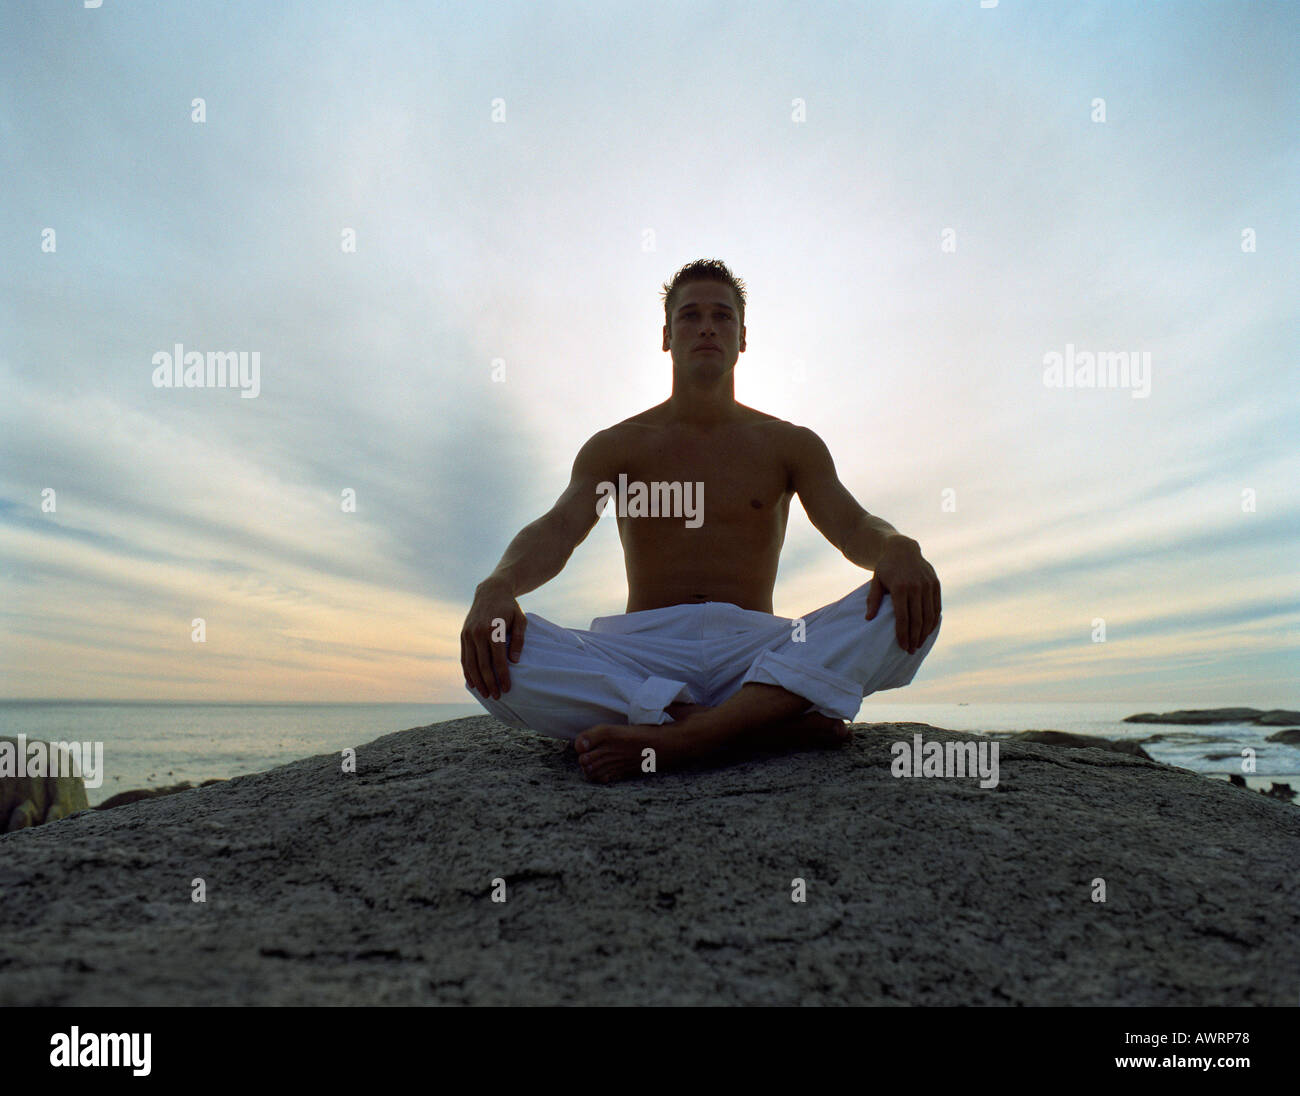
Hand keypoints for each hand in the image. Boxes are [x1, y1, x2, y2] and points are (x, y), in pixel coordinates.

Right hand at [460, 580, 526, 698]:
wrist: (491, 591)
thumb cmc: (509, 607)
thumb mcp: (520, 620)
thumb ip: (518, 640)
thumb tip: (514, 661)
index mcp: (493, 630)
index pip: (498, 660)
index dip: (503, 676)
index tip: (507, 688)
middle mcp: (477, 633)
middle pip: (483, 665)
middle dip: (490, 683)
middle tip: (497, 696)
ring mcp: (468, 634)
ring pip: (471, 664)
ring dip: (478, 681)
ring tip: (486, 694)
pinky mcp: (463, 635)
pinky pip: (464, 658)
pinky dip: (467, 672)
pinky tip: (473, 683)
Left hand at [865, 536, 940, 653]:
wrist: (903, 549)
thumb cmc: (886, 568)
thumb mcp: (876, 581)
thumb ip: (873, 599)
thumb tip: (868, 619)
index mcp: (900, 587)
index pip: (903, 617)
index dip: (903, 634)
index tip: (902, 646)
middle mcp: (916, 587)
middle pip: (917, 619)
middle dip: (914, 637)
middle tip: (911, 650)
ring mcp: (928, 585)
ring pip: (929, 615)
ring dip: (925, 633)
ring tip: (919, 644)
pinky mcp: (935, 584)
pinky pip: (937, 607)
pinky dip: (934, 621)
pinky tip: (928, 631)